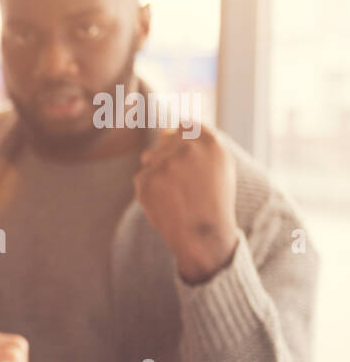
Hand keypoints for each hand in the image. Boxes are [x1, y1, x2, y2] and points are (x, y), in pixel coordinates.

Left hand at [134, 124, 240, 283]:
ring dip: (157, 170)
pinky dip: (149, 189)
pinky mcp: (146, 179)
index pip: (185, 127)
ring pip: (149, 156)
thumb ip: (199, 143)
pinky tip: (164, 202)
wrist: (201, 234)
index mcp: (209, 141)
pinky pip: (141, 176)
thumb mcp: (220, 166)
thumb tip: (167, 130)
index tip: (184, 158)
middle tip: (179, 181)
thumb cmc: (213, 200)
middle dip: (168, 155)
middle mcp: (186, 148)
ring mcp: (164, 163)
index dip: (182, 141)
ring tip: (175, 192)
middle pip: (164, 139)